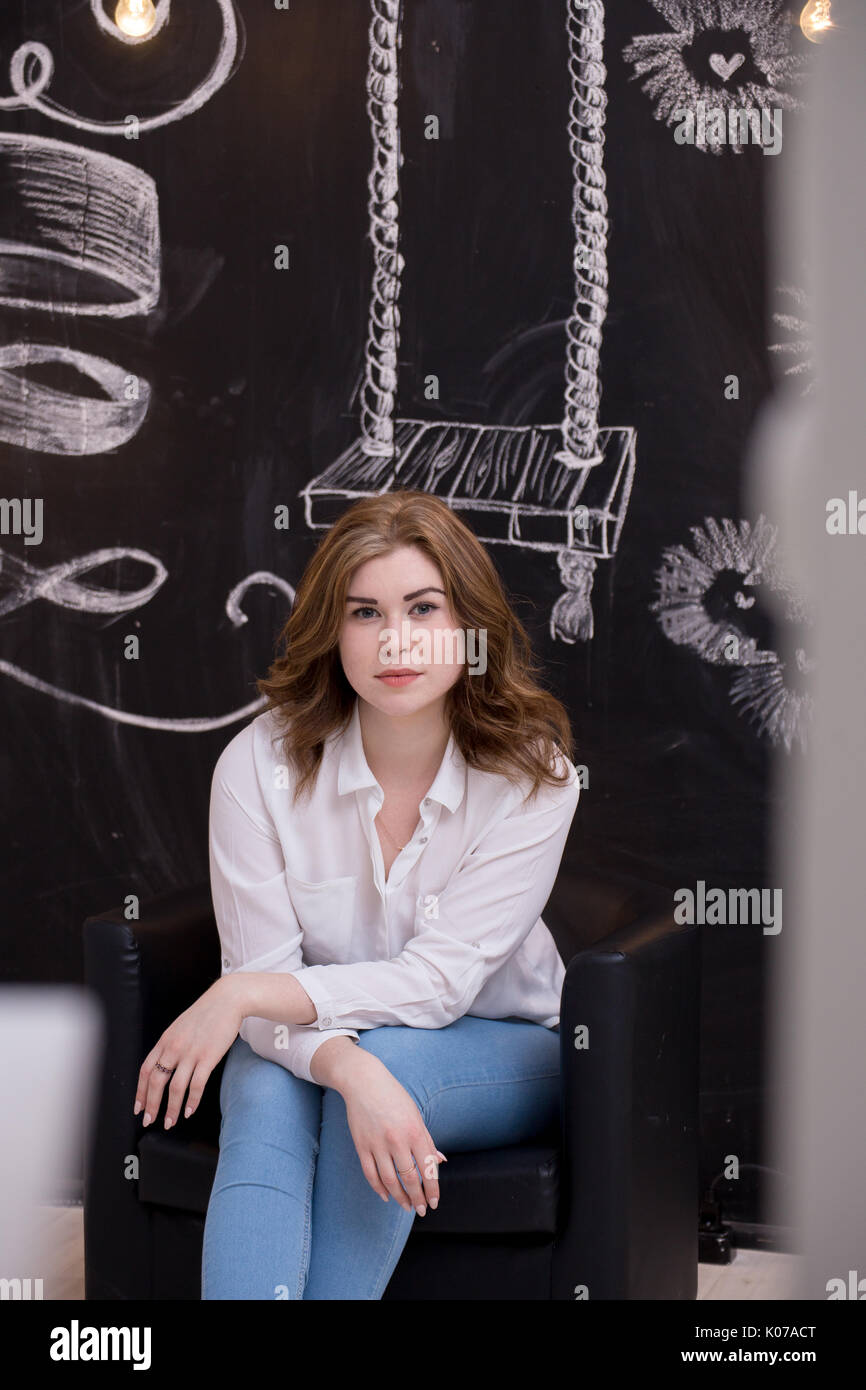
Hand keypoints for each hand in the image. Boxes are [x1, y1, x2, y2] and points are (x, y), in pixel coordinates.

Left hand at [133, 976, 243, 1129]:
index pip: (145, 1070)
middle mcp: (174, 1047)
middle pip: (156, 1082)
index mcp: (165, 1040)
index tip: (138, 1107)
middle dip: (151, 1105)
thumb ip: (171, 1045)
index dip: (140, 1092)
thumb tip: (164, 1064)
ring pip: (175, 1088)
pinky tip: (189, 1111)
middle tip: (149, 1120)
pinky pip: (196, 1085)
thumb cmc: (206, 1013)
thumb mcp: (180, 1027)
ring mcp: (191, 1053)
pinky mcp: (208, 1057)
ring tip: (170, 1122)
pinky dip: (192, 1101)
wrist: (227, 1000)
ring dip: (171, 1109)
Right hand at [340, 1053, 445, 1216]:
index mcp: (415, 1131)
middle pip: (409, 1178)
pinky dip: (378, 1188)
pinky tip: (386, 1196)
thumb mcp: (415, 1115)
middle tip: (421, 1210)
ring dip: (399, 1198)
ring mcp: (378, 1143)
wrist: (364, 1081)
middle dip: (417, 1198)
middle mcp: (397, 1139)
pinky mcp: (361, 1145)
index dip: (432, 1189)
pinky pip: (370, 1174)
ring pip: (389, 1180)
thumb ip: (427, 1140)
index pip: (428, 1168)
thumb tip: (439, 1162)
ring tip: (406, 1207)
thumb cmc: (394, 1097)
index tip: (434, 1202)